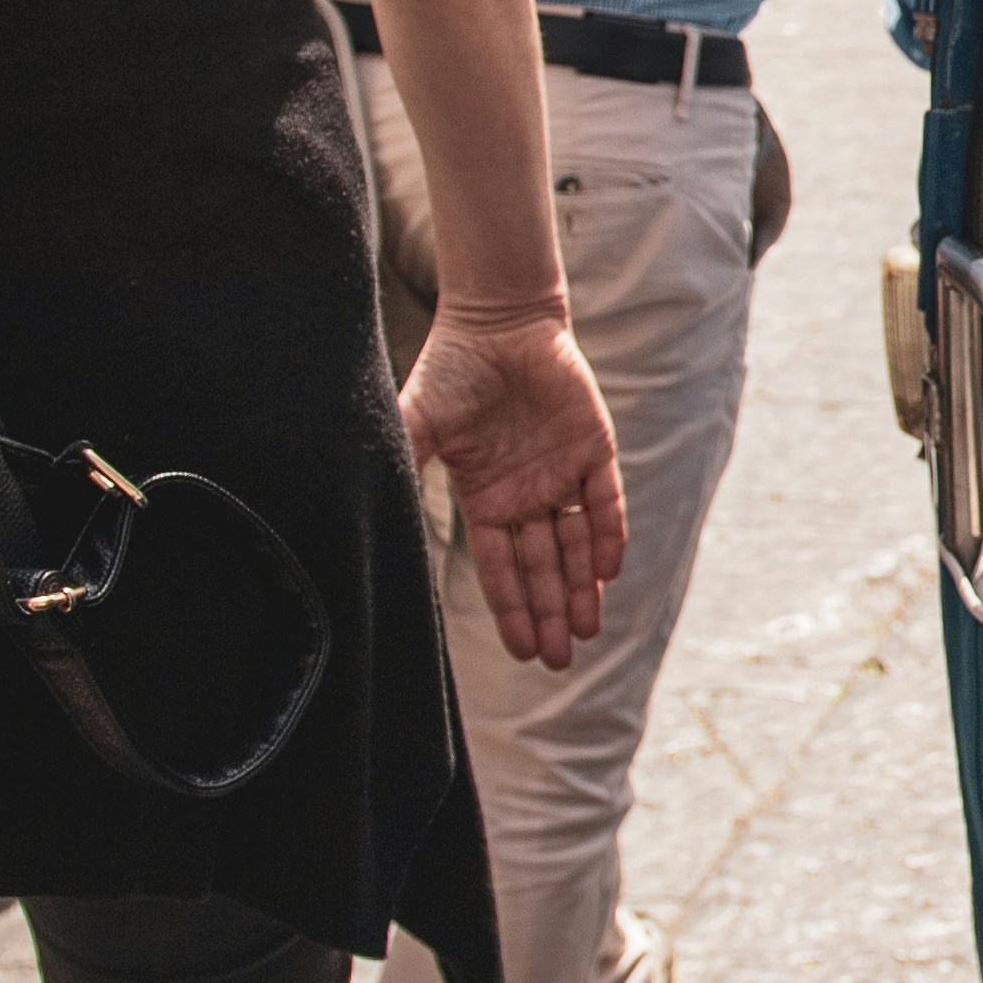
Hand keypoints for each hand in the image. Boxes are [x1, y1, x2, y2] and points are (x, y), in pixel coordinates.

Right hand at [401, 310, 624, 670]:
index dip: (511, 608)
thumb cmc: (452, 371)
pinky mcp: (594, 449)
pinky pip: (604, 501)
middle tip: (559, 660)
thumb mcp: (418, 425)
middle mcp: (526, 495)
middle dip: (548, 613)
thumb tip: (375, 516)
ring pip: (575, 544)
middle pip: (541, 566)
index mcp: (485, 499)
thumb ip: (403, 467)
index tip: (521, 651)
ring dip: (581, 586)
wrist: (498, 322)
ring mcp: (561, 474)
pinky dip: (607, 534)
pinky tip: (606, 571)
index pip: (499, 567)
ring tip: (584, 631)